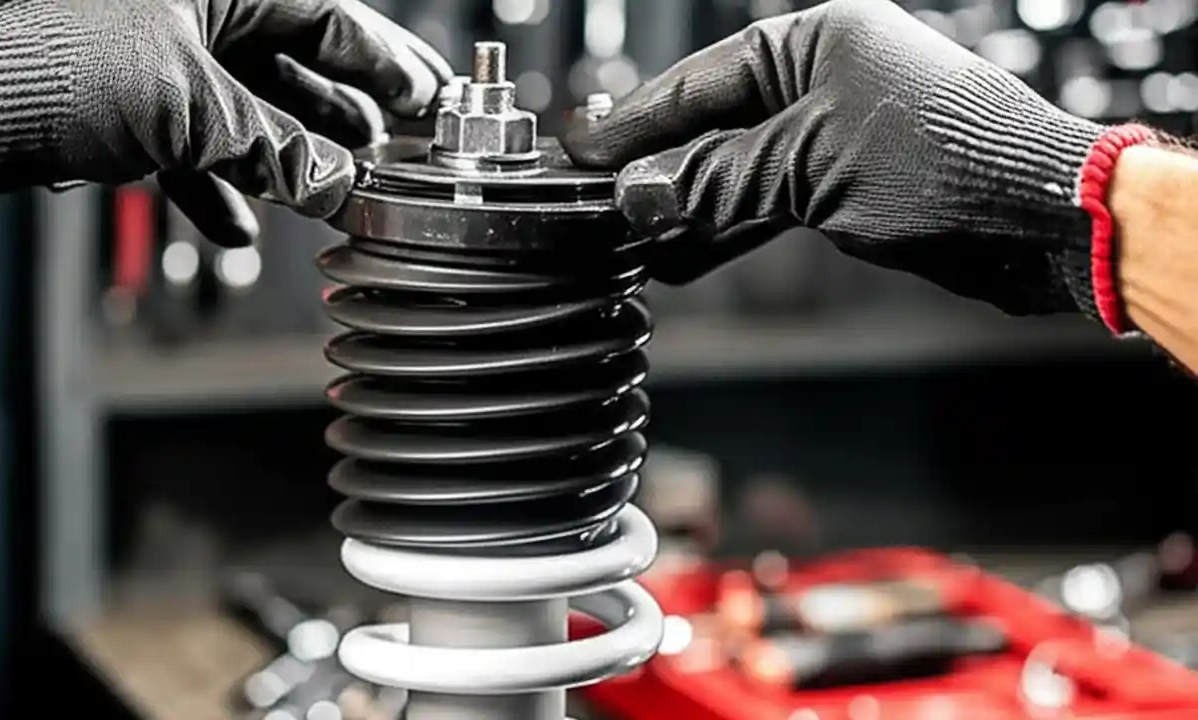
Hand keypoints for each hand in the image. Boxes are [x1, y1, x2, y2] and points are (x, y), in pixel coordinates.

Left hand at [0, 0, 451, 244]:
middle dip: (334, 121)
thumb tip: (343, 186)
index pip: (326, 18)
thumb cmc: (67, 76)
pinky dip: (216, 184)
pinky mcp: (136, 103)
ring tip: (322, 196)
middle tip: (384, 151)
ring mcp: (163, 57)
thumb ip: (282, 153)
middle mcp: (194, 12)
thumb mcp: (198, 116)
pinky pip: (197, 143)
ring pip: (247, 111)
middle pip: (291, 67)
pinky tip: (233, 227)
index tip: (424, 97)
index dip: (381, 64)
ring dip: (280, 162)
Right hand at [562, 0, 1116, 318]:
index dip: (635, 121)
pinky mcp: (851, 184)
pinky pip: (770, 203)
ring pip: (740, 171)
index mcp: (815, 41)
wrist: (1038, 217)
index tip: (583, 151)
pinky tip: (685, 255)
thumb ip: (717, 180)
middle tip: (598, 204)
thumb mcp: (808, 167)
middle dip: (658, 171)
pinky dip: (730, 228)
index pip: (699, 81)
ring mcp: (837, 133)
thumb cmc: (946, 163)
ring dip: (690, 210)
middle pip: (714, 126)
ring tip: (633, 243)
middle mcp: (824, 79)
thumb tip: (639, 193)